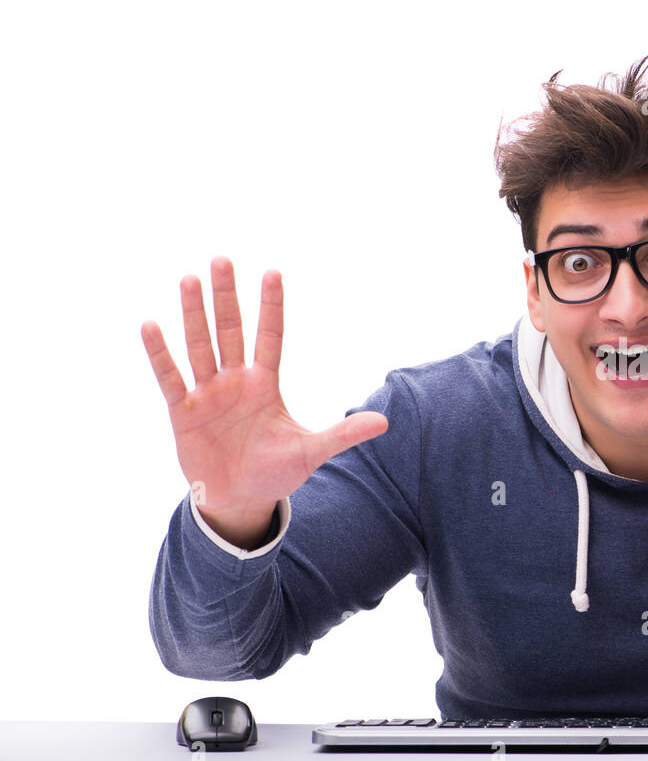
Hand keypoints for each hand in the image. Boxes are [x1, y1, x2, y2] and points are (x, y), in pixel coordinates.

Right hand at [141, 257, 387, 543]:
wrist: (241, 501)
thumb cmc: (275, 473)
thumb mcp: (311, 451)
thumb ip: (343, 434)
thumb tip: (385, 422)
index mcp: (265, 385)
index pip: (270, 336)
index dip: (271, 306)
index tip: (273, 271)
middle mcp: (235, 382)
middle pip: (230, 330)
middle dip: (227, 297)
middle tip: (222, 259)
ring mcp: (207, 394)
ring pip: (199, 346)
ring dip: (194, 314)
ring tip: (189, 279)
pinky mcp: (183, 412)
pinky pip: (170, 378)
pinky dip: (160, 354)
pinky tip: (150, 325)